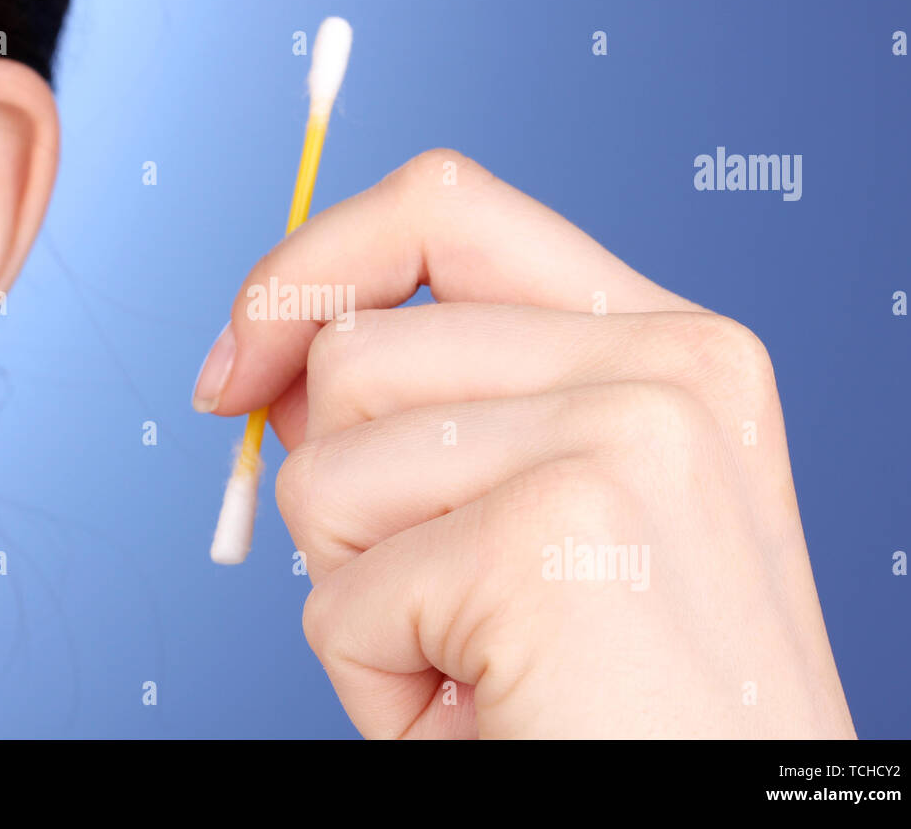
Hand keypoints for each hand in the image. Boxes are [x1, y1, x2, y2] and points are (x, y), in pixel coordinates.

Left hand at [194, 150, 854, 737]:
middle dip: (339, 485)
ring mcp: (623, 434)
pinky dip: (372, 674)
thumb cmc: (619, 698)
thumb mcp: (538, 513)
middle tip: (430, 591)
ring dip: (357, 588)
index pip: (443, 206)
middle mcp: (667, 363)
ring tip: (472, 657)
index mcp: (670, 344)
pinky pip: (341, 593)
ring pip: (326, 465)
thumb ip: (426, 407)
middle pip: (357, 348)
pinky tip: (478, 703)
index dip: (312, 266)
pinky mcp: (555, 531)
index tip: (240, 363)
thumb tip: (267, 362)